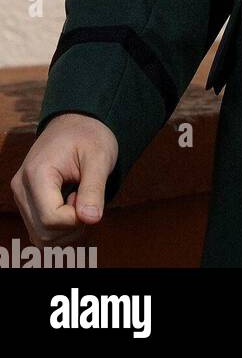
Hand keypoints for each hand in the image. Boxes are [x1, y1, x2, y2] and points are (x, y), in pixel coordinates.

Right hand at [11, 113, 118, 244]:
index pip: (51, 218)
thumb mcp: (100, 156)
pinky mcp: (27, 204)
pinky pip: (41, 232)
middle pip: (45, 232)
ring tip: (80, 201)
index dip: (77, 218)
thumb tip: (91, 219)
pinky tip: (73, 208)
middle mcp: (21, 188)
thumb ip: (94, 188)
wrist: (76, 123)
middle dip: (73, 226)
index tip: (90, 196)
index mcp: (37, 173)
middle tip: (87, 198)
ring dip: (68, 231)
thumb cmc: (89, 136)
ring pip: (41, 238)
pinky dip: (61, 230)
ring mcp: (21, 197)